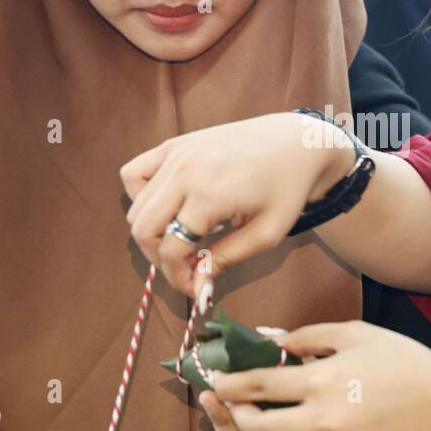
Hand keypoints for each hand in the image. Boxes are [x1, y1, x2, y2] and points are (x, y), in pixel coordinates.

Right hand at [120, 112, 353, 299]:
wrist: (296, 142)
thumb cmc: (287, 189)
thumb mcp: (266, 233)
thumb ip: (227, 259)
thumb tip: (197, 286)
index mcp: (209, 194)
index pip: (172, 249)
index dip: (178, 277)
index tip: (195, 288)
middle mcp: (184, 171)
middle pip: (143, 229)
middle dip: (159, 258)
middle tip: (185, 267)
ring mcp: (175, 154)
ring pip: (136, 206)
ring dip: (151, 232)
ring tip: (180, 239)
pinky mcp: (174, 144)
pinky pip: (134, 174)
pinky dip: (140, 196)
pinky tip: (167, 207)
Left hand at [210, 321, 430, 430]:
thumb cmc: (405, 364)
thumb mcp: (357, 334)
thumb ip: (310, 335)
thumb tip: (273, 339)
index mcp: (323, 380)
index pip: (257, 387)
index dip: (229, 385)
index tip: (218, 382)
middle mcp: (325, 421)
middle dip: (240, 420)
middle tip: (241, 409)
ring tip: (281, 426)